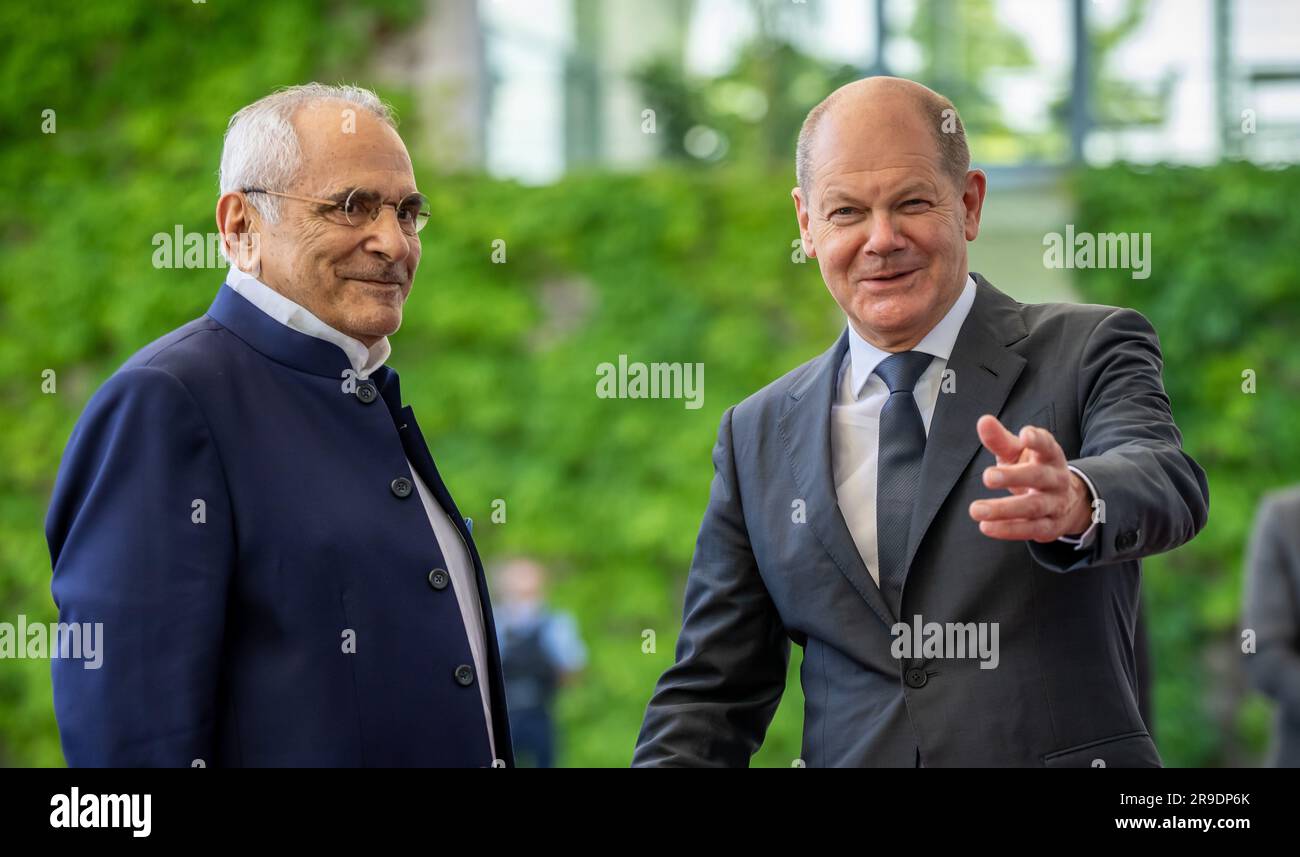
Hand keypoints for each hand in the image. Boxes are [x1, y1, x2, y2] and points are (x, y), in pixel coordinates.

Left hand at [968, 414, 1091, 542]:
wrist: (1066, 501)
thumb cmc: (1032, 468)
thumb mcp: (1018, 453)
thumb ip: (1000, 440)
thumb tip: (983, 421)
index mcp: (1050, 456)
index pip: (1047, 445)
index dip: (1038, 440)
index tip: (1024, 435)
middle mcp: (1056, 479)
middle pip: (1038, 477)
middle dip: (1013, 477)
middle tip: (987, 477)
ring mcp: (1055, 504)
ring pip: (1033, 507)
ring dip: (1004, 509)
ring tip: (975, 510)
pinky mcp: (1050, 527)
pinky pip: (1031, 530)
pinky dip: (1009, 529)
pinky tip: (987, 527)